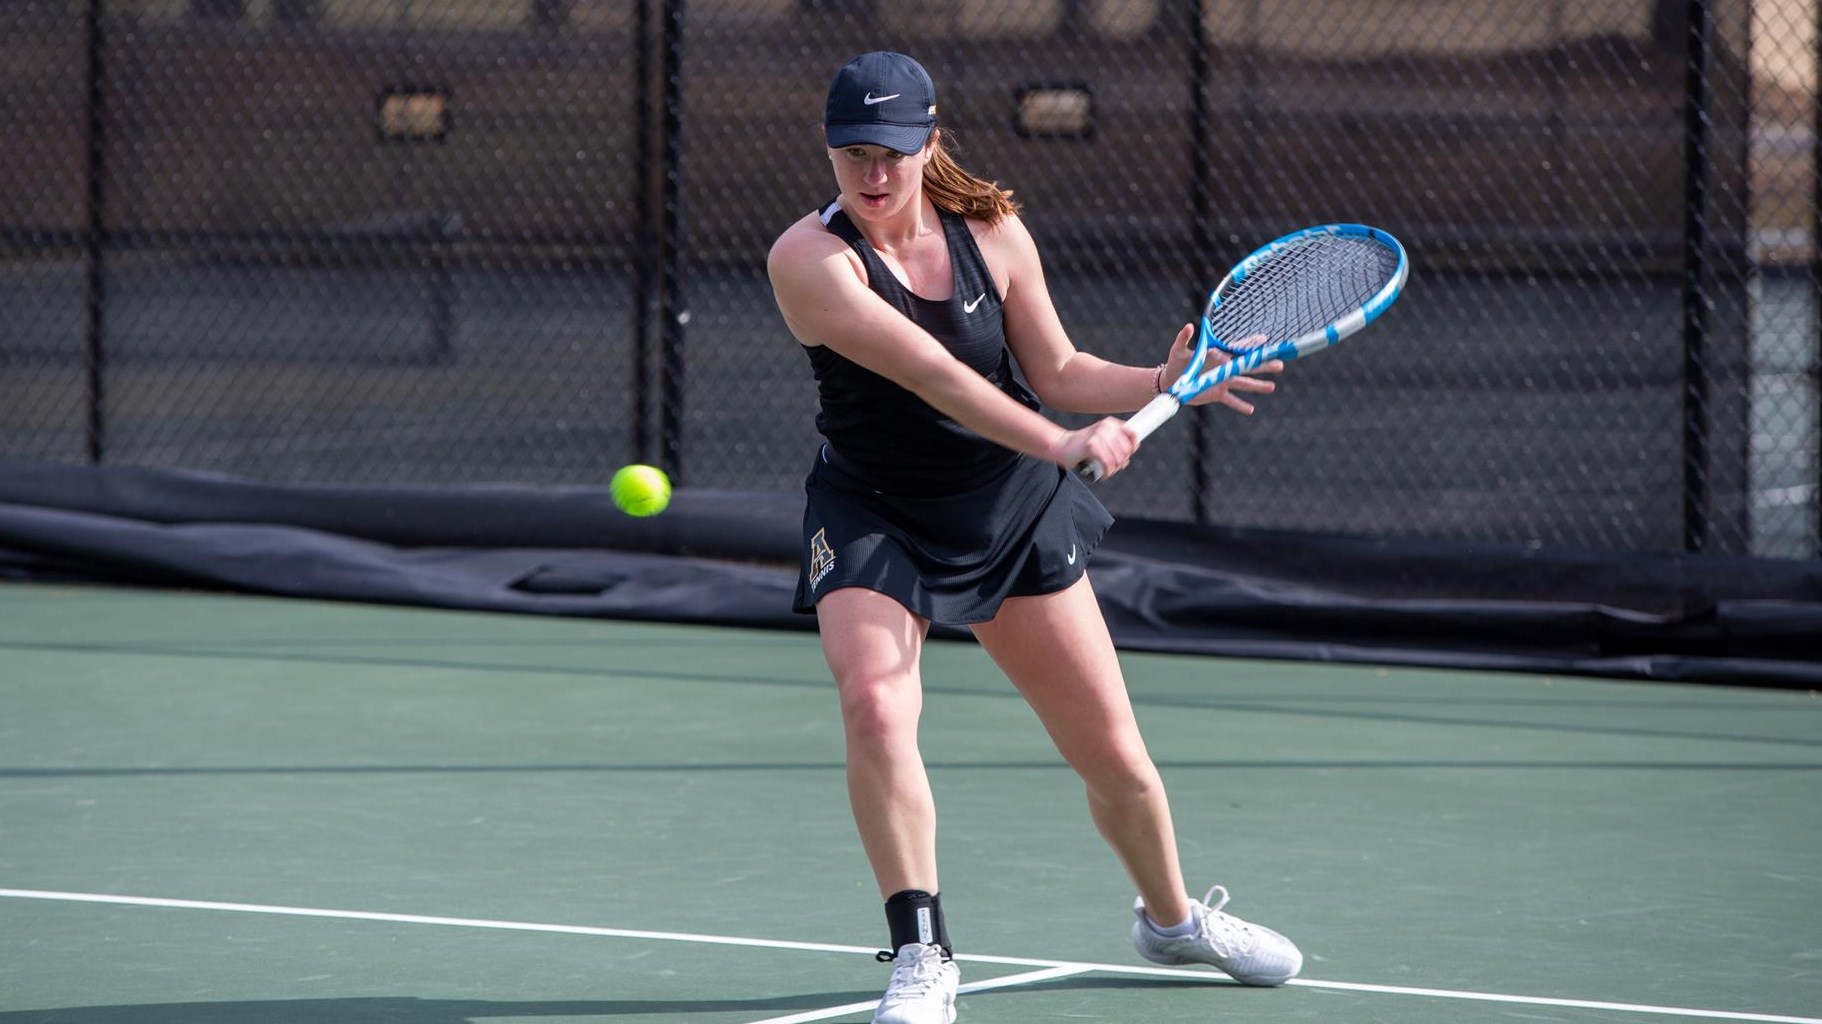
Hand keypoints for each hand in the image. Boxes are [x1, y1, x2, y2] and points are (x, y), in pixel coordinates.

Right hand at [1047, 417, 1138, 478]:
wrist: (1061, 446)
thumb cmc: (1081, 446)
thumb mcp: (1100, 439)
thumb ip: (1115, 444)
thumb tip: (1127, 460)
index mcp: (1110, 423)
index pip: (1133, 434)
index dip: (1132, 448)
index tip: (1126, 456)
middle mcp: (1106, 427)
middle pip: (1126, 449)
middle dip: (1122, 462)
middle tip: (1113, 467)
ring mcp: (1099, 435)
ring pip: (1118, 458)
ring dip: (1114, 468)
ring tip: (1108, 471)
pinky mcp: (1092, 445)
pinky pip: (1108, 463)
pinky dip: (1108, 471)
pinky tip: (1104, 474)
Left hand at [1160, 324, 1283, 414]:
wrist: (1171, 381)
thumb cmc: (1175, 362)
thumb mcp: (1178, 349)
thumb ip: (1184, 338)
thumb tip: (1190, 326)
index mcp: (1218, 354)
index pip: (1238, 348)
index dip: (1250, 344)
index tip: (1264, 340)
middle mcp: (1224, 367)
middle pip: (1247, 366)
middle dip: (1263, 365)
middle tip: (1280, 364)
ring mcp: (1222, 382)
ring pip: (1244, 384)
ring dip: (1258, 386)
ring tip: (1272, 387)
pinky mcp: (1217, 394)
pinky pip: (1231, 400)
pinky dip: (1240, 405)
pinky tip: (1251, 409)